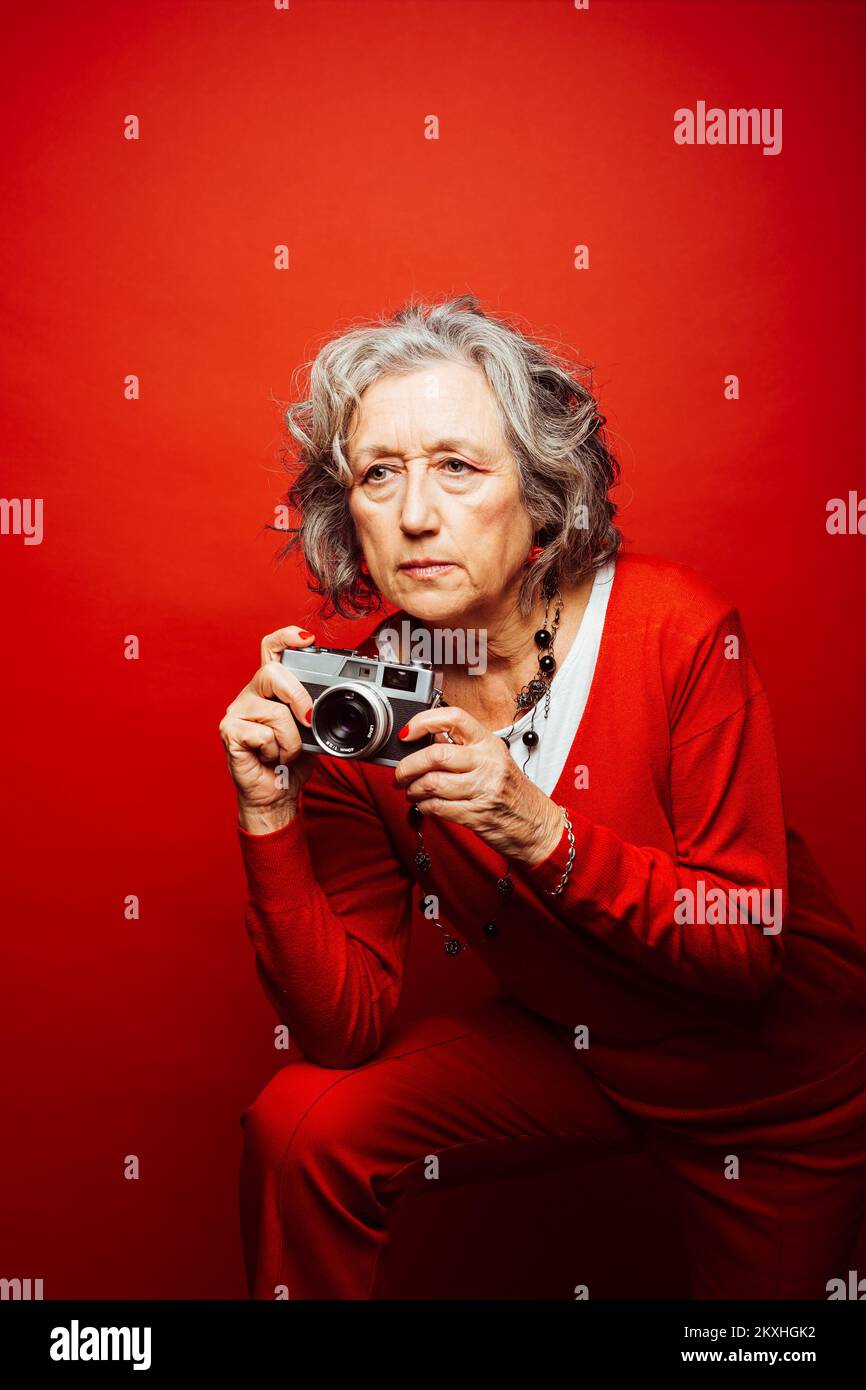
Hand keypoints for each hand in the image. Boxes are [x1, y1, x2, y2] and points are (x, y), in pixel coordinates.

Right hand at [219, 624, 318, 826]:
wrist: (275, 795)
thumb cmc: (291, 762)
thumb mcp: (312, 730)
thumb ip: (314, 709)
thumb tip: (326, 700)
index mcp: (270, 688)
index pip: (271, 649)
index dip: (286, 637)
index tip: (307, 639)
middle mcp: (251, 694)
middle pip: (273, 674)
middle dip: (299, 698)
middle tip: (308, 721)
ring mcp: (237, 711)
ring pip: (275, 712)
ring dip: (292, 740)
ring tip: (285, 752)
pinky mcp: (229, 731)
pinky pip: (263, 735)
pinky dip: (277, 752)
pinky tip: (270, 758)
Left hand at [394, 705, 564, 865]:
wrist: (537, 824)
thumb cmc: (512, 791)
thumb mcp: (493, 759)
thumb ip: (463, 746)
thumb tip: (428, 735)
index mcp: (488, 743)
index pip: (454, 718)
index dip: (424, 721)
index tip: (407, 732)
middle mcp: (487, 763)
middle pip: (436, 754)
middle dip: (408, 766)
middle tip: (400, 773)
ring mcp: (483, 789)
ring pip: (432, 783)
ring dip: (413, 789)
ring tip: (412, 791)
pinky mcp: (477, 815)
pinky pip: (438, 808)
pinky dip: (424, 807)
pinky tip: (424, 805)